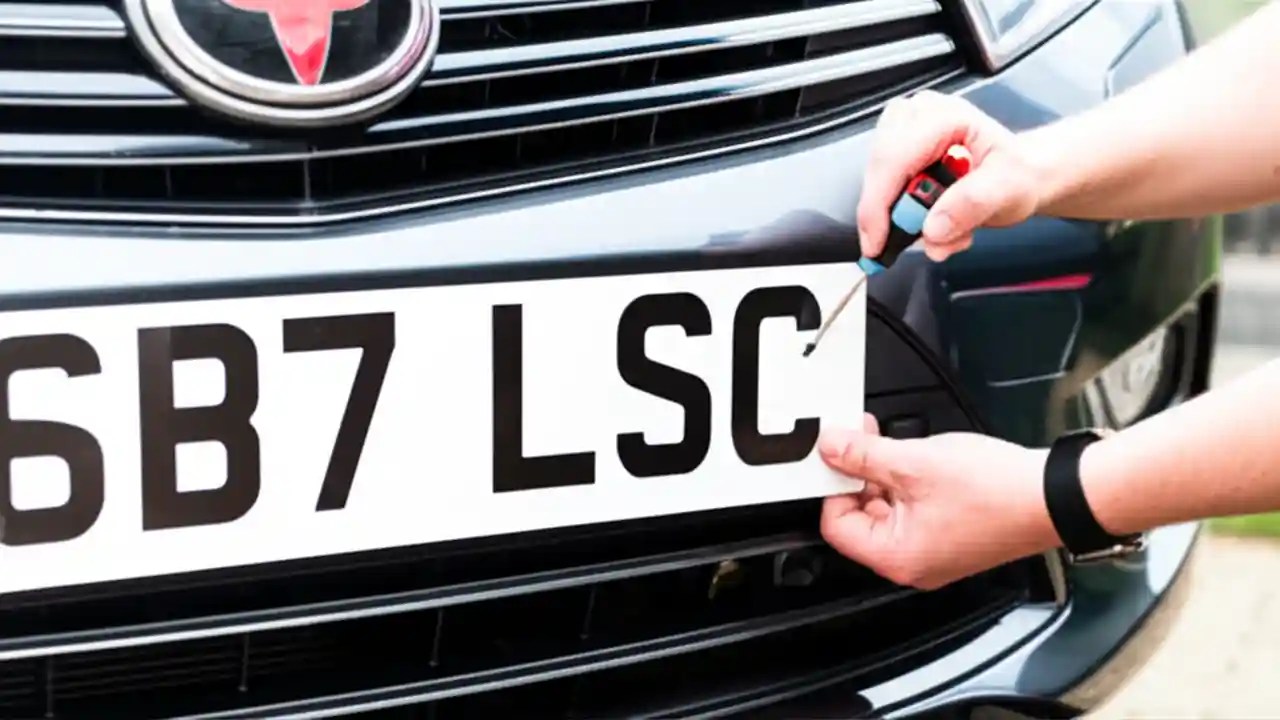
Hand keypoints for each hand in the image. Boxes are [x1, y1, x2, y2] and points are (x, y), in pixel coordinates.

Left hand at [818, 413, 1060, 589]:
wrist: (1054, 495)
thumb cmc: (997, 491)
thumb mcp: (914, 463)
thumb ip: (864, 456)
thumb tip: (831, 448)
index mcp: (896, 557)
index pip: (835, 525)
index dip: (832, 486)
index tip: (835, 455)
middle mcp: (912, 563)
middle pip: (859, 518)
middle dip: (858, 475)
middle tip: (860, 438)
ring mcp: (932, 552)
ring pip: (887, 510)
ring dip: (884, 475)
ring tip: (892, 443)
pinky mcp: (950, 536)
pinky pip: (913, 511)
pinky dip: (908, 483)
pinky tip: (916, 457)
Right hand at [858, 90, 1047, 262]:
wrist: (1021, 174)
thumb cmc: (1017, 173)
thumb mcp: (1008, 190)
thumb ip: (971, 206)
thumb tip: (932, 228)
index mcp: (946, 115)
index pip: (895, 157)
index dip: (878, 204)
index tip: (876, 243)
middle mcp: (917, 116)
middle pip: (878, 169)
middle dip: (887, 214)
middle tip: (901, 246)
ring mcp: (902, 131)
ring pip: (876, 182)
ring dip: (898, 216)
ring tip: (939, 229)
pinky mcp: (896, 150)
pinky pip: (881, 189)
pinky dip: (899, 215)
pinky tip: (930, 220)